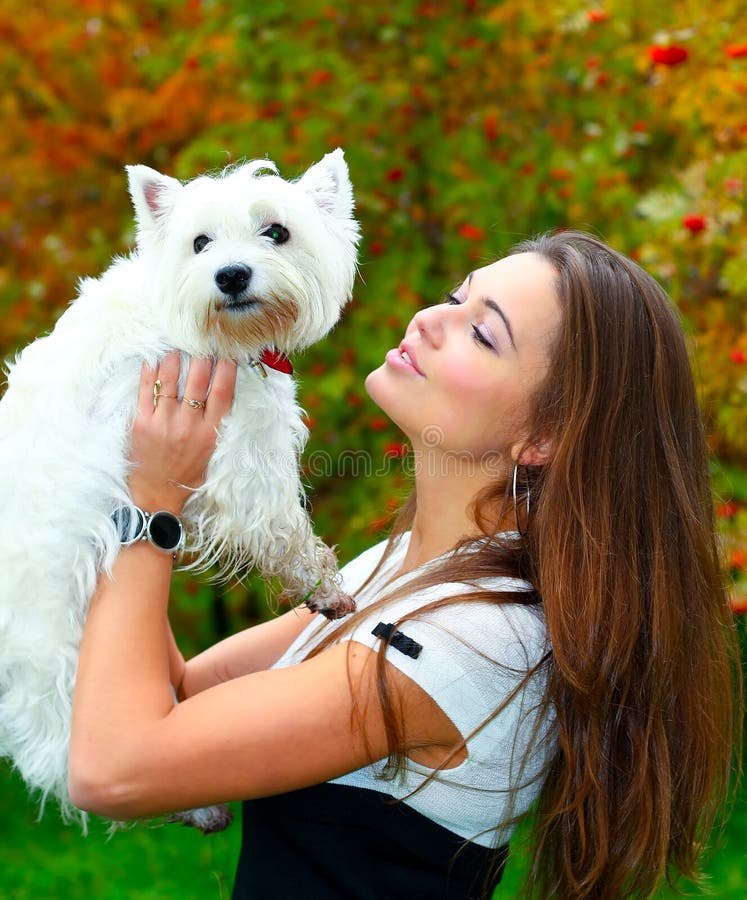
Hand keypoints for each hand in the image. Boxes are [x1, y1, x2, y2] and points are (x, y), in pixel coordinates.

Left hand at [128, 351, 236, 513]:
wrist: (156, 498)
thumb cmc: (187, 476)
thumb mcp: (211, 453)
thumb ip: (216, 426)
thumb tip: (223, 395)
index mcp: (209, 433)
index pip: (223, 393)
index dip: (228, 369)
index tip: (230, 352)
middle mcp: (188, 425)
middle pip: (198, 381)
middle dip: (203, 356)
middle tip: (204, 338)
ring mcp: (163, 422)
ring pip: (171, 380)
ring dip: (175, 357)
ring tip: (178, 342)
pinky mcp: (141, 423)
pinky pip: (146, 390)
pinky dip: (150, 372)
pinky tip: (153, 357)